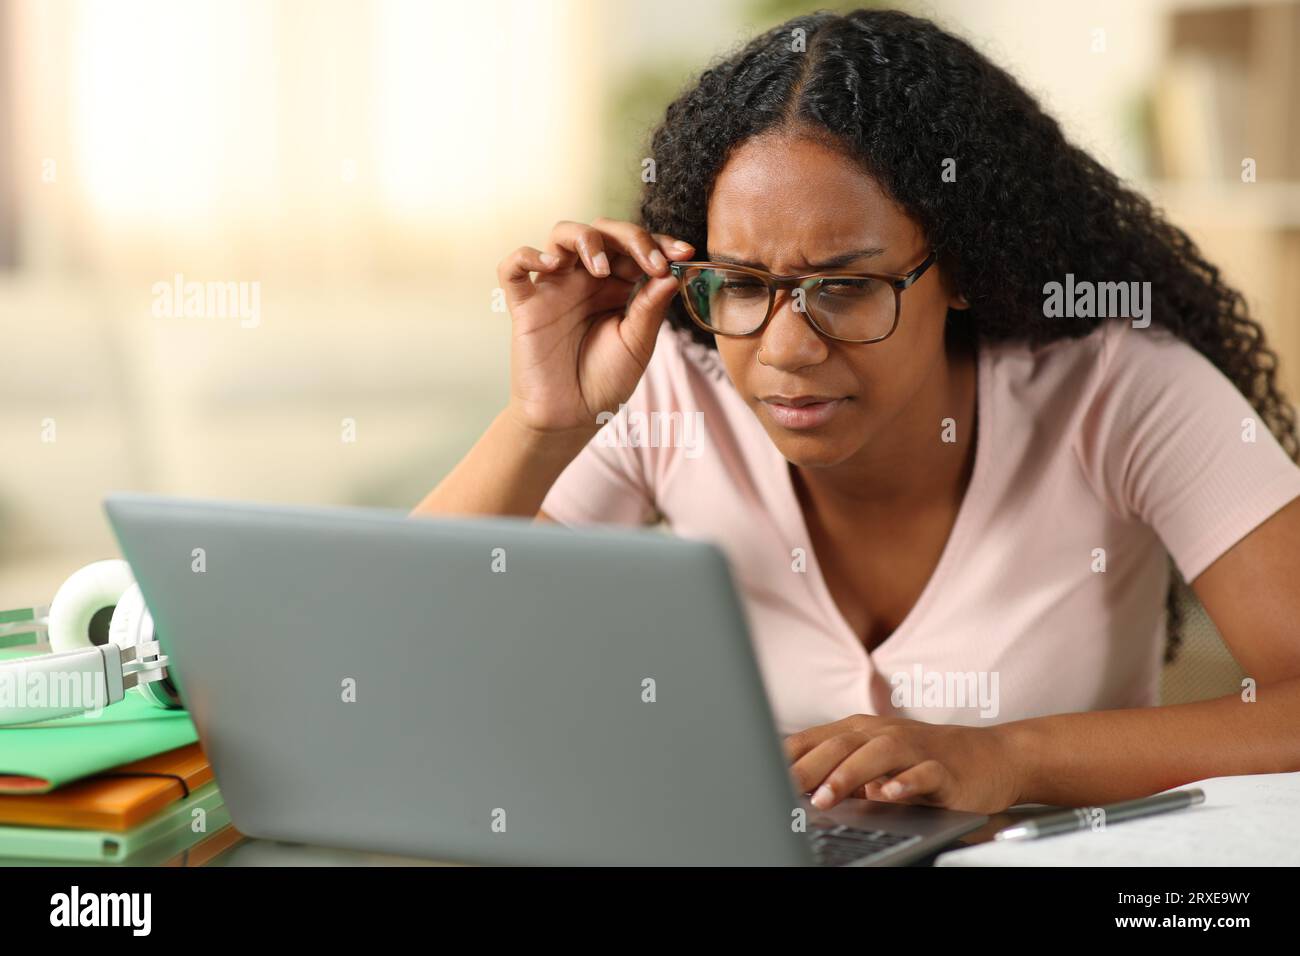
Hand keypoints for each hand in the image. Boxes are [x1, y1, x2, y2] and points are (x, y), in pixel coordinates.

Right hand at [497, 218, 694, 435]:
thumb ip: (649, 308)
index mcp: (616, 285)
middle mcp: (585, 280)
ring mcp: (554, 288)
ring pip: (561, 234)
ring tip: (601, 269)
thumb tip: (672, 274)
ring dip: (585, 239)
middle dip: (630, 238)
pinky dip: (527, 255)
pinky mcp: (524, 304)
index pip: (635, 247)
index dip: (658, 242)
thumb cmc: (605, 380)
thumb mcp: (637, 345)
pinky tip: (550, 265)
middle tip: (651, 262)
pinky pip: (512, 267)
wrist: (572, 417)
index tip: (684, 252)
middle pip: (602, 231)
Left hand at [785, 714, 1024, 813]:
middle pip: (839, 743)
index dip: (784, 757)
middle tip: (782, 790)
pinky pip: (924, 773)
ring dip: (848, 774)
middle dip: (808, 767)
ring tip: (826, 797)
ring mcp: (914, 748)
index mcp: (858, 732)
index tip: (755, 775)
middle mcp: (882, 734)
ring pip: (876, 753)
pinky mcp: (945, 769)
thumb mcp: (872, 766)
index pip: (813, 740)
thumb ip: (835, 774)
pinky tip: (889, 795)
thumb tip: (786, 791)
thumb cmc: (920, 761)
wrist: (991, 756)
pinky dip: (906, 783)